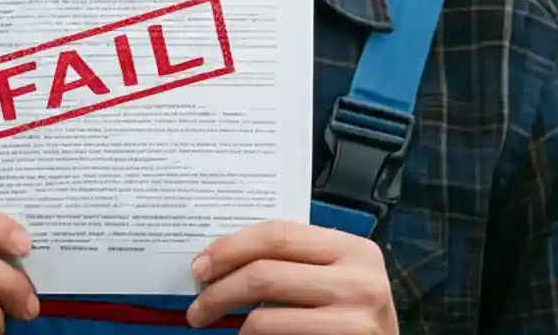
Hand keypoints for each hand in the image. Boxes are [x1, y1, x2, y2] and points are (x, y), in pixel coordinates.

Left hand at [186, 220, 397, 333]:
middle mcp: (359, 280)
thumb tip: (220, 258)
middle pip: (264, 273)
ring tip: (212, 323)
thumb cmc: (351, 314)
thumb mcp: (334, 276)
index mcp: (353, 249)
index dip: (230, 247)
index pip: (277, 234)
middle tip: (197, 306)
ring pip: (264, 316)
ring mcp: (355, 319)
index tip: (201, 265)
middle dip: (218, 289)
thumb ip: (295, 260)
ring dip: (227, 319)